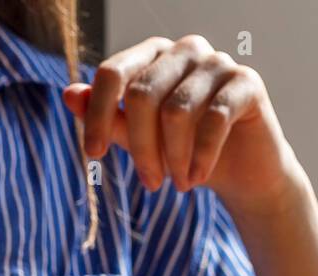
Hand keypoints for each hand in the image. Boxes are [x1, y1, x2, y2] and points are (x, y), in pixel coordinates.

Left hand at [62, 34, 301, 214]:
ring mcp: (218, 62)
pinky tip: (197, 179)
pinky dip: (201, 156)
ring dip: (173, 157)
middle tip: (150, 184)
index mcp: (154, 55)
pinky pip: (214, 119)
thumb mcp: (142, 140)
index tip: (93, 155)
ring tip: (180, 184)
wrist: (243, 173)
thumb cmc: (186, 152)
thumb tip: (69, 94)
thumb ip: (110, 119)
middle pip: (143, 94)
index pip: (113, 73)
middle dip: (141, 147)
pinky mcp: (247, 82)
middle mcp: (186, 49)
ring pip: (176, 110)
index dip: (98, 115)